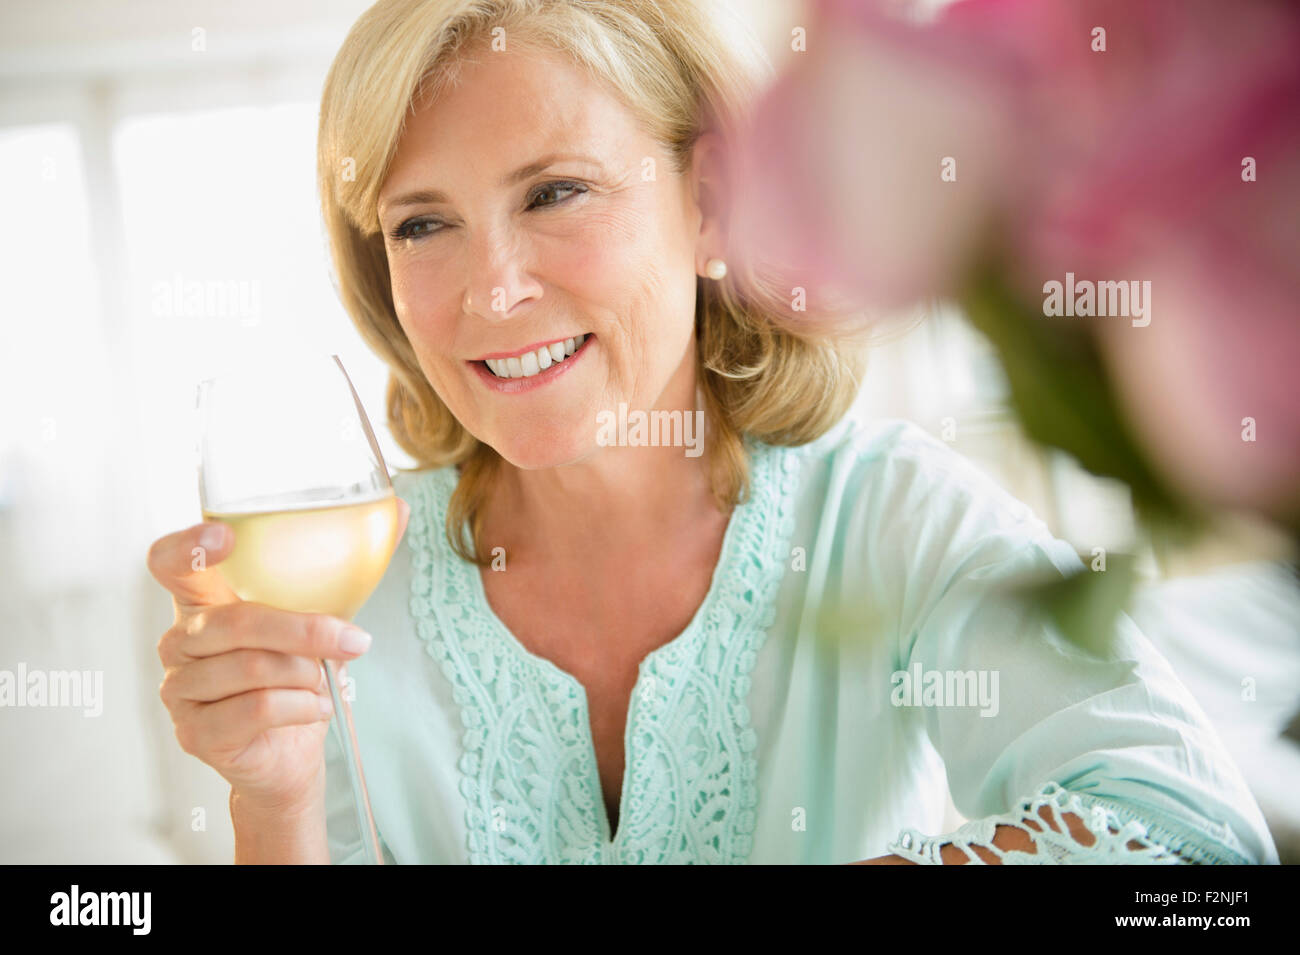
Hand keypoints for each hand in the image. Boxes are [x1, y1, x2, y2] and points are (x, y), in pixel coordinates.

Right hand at [146, 498, 409, 810]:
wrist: (291, 753)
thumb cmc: (298, 674)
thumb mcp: (325, 614)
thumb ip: (350, 564)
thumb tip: (401, 509)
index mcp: (202, 601)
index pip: (169, 562)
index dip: (188, 546)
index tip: (226, 536)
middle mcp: (178, 642)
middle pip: (236, 622)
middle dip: (306, 631)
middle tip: (354, 641)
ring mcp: (179, 690)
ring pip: (254, 668)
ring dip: (308, 675)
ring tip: (324, 682)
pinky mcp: (194, 734)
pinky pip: (257, 709)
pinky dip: (302, 706)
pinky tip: (314, 707)